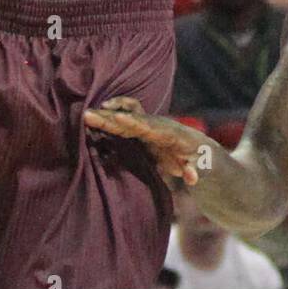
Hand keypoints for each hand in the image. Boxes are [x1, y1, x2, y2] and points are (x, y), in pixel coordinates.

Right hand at [84, 96, 205, 185]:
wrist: (199, 148)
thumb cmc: (198, 158)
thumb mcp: (199, 166)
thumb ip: (194, 170)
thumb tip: (192, 178)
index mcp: (168, 133)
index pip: (147, 127)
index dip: (132, 122)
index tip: (117, 117)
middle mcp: (157, 124)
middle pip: (131, 119)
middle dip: (110, 117)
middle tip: (88, 115)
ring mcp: (149, 124)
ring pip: (126, 115)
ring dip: (108, 114)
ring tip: (88, 115)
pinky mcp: (143, 127)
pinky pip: (128, 115)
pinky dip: (115, 111)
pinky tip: (101, 113)